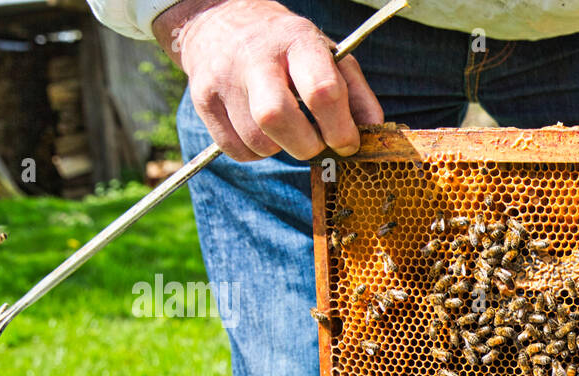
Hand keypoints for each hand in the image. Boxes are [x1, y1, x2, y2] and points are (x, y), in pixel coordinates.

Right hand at [154, 0, 383, 161]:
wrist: (220, 21)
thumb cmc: (289, 48)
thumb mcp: (329, 56)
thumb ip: (357, 94)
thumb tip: (376, 132)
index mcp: (297, 41)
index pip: (322, 91)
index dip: (340, 129)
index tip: (346, 142)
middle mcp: (256, 56)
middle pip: (277, 118)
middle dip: (306, 146)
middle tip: (315, 144)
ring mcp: (223, 78)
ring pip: (257, 142)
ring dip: (280, 149)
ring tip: (286, 130)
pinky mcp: (202, 100)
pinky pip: (236, 150)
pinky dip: (256, 152)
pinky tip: (262, 130)